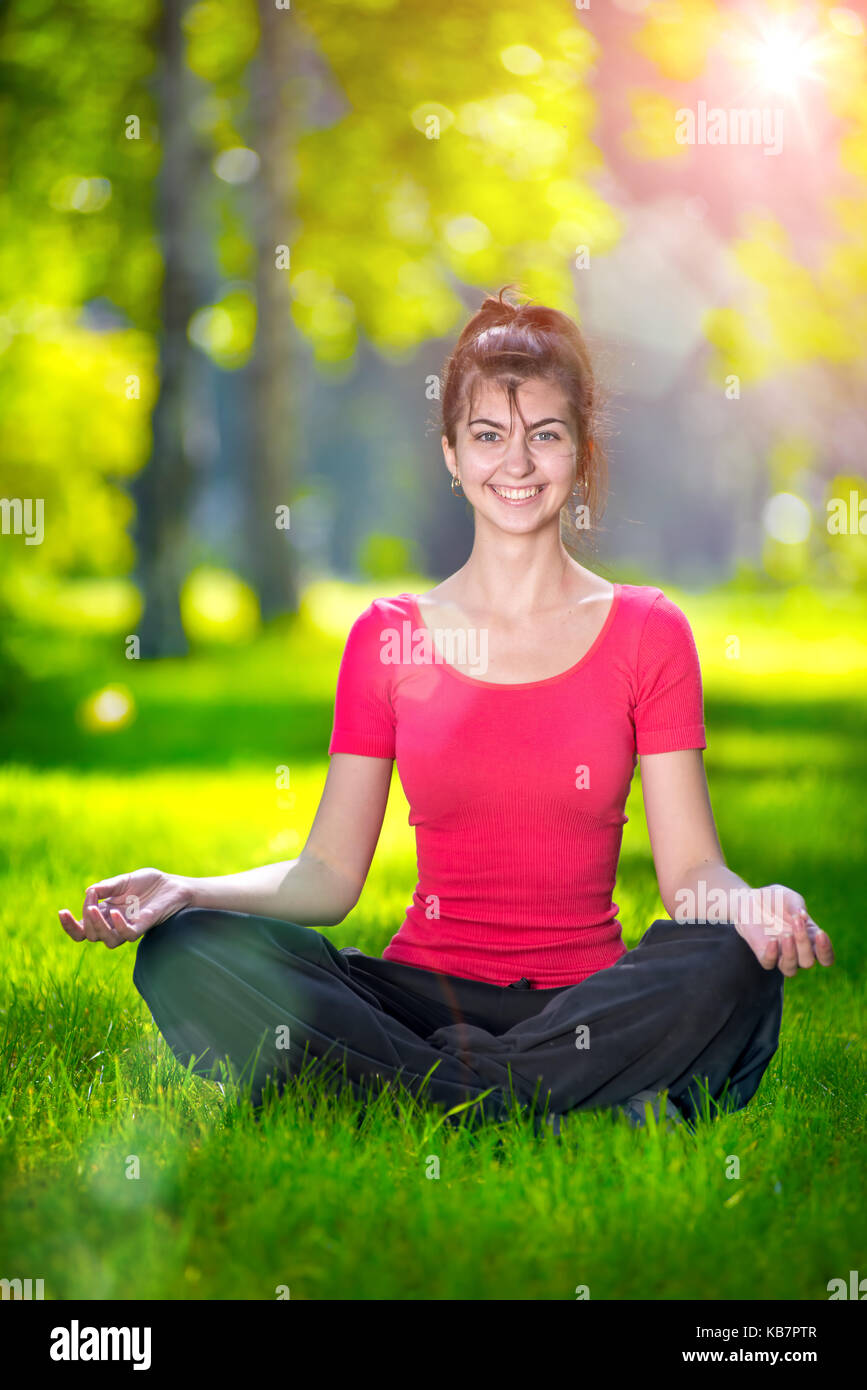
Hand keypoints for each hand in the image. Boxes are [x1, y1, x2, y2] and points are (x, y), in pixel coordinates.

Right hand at [58, 868, 191, 948]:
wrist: (174, 884)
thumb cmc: (149, 883)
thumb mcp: (124, 880)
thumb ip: (106, 886)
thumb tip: (89, 892)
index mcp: (105, 912)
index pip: (82, 929)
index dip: (70, 925)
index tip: (61, 911)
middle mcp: (114, 923)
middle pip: (91, 936)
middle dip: (84, 921)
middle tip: (89, 904)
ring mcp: (128, 927)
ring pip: (107, 941)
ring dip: (97, 926)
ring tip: (94, 909)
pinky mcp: (143, 926)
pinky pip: (128, 935)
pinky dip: (119, 926)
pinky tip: (115, 913)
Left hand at [732, 884, 833, 976]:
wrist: (751, 900)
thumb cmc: (776, 899)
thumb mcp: (789, 897)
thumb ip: (797, 906)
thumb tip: (803, 917)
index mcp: (811, 939)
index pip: (825, 957)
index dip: (825, 950)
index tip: (821, 934)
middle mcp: (797, 951)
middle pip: (807, 961)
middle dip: (804, 943)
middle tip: (796, 922)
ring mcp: (780, 955)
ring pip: (790, 969)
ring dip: (790, 954)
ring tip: (786, 935)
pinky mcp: (763, 954)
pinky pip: (768, 963)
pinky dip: (771, 954)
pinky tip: (772, 940)